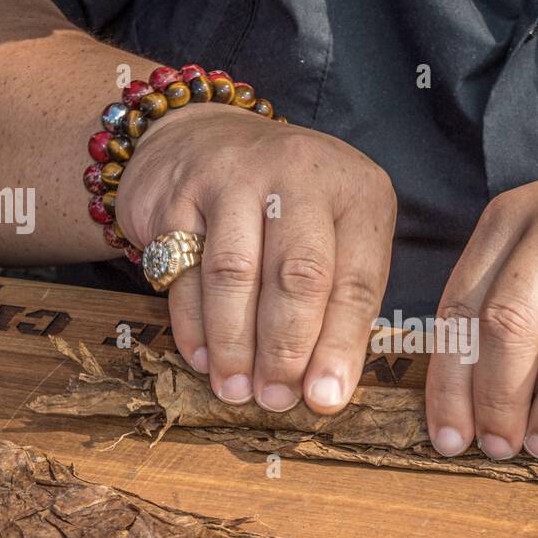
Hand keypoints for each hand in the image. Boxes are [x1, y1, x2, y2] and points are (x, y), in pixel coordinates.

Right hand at [121, 106, 395, 412]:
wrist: (205, 138)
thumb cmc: (289, 208)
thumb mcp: (337, 235)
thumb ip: (339, 301)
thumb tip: (324, 389)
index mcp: (358, 191)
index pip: (355, 279)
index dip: (340, 346)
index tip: (326, 398)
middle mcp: (301, 173)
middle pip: (297, 274)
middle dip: (285, 349)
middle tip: (275, 399)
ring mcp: (236, 175)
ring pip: (234, 274)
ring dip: (235, 344)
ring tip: (236, 390)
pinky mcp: (180, 190)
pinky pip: (184, 268)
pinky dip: (193, 323)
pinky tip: (203, 359)